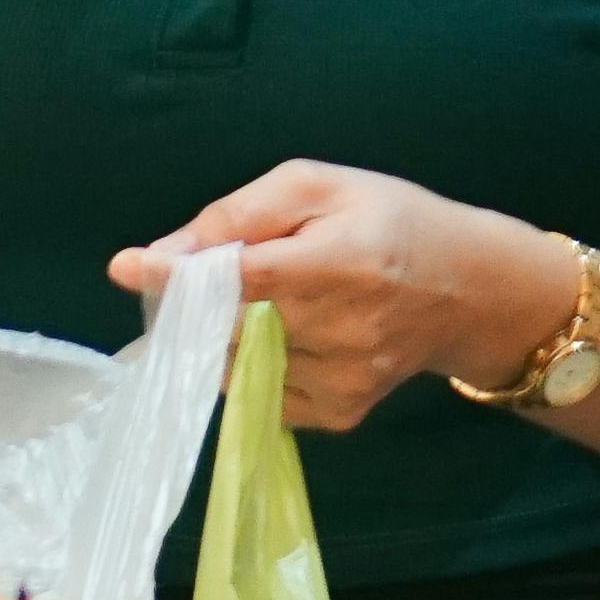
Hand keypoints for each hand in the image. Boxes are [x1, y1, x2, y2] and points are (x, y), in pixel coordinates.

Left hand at [113, 161, 582, 429]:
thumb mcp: (319, 187)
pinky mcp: (342, 413)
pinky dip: (249, 365)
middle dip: (193, 304)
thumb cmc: (389, 221)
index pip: (244, 277)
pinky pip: (260, 394)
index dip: (180, 276)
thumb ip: (239, 214)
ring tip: (253, 304)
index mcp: (342, 262)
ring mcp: (344, 379)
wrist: (471, 290)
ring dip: (218, 337)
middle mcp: (345, 329)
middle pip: (229, 325)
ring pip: (235, 365)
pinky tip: (281, 337)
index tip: (128, 267)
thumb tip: (167, 252)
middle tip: (191, 282)